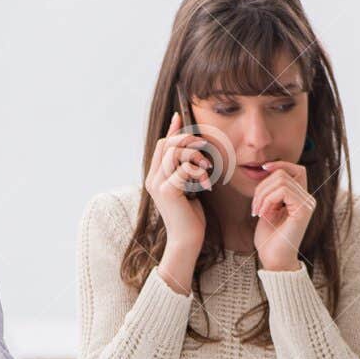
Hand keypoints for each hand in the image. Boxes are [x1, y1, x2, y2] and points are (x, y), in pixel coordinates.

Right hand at [144, 112, 207, 291]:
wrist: (186, 241)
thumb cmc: (190, 217)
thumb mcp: (187, 189)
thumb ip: (185, 171)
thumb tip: (191, 151)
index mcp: (154, 177)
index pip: (161, 144)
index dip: (173, 130)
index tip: (181, 117)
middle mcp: (152, 179)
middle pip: (167, 144)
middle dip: (188, 141)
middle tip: (205, 149)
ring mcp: (158, 185)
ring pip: (175, 153)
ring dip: (196, 156)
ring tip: (207, 169)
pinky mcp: (168, 191)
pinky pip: (184, 168)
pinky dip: (199, 173)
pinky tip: (206, 186)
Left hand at [251, 160, 315, 271]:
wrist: (273, 259)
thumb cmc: (269, 238)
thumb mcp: (268, 208)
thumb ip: (271, 191)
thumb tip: (266, 170)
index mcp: (300, 197)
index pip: (296, 169)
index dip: (279, 164)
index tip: (263, 169)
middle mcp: (308, 198)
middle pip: (283, 173)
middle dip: (262, 186)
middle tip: (254, 207)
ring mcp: (307, 204)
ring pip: (281, 180)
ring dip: (262, 195)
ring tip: (257, 212)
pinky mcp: (304, 210)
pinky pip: (283, 191)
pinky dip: (267, 200)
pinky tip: (263, 214)